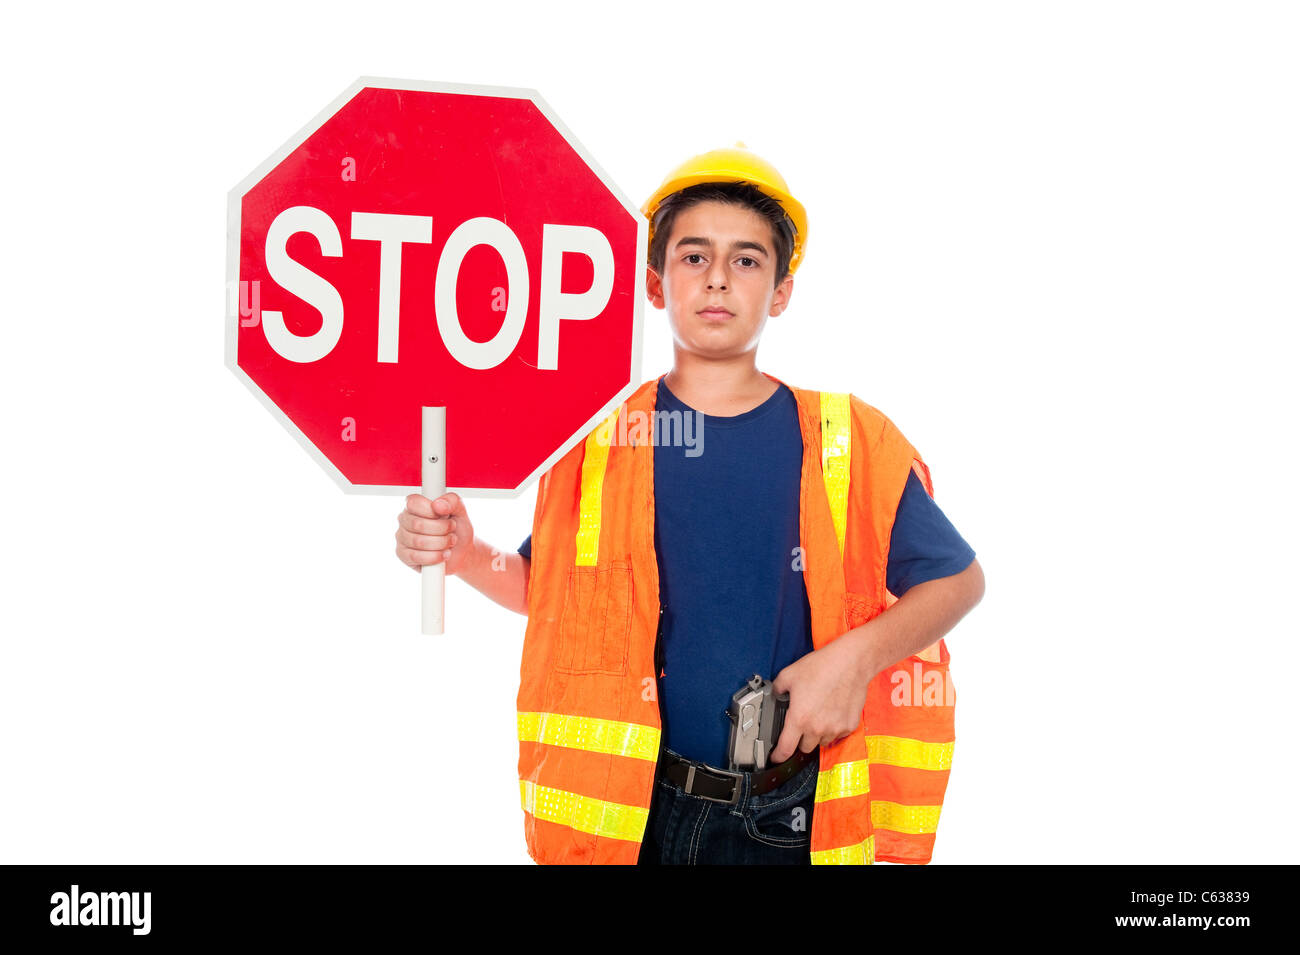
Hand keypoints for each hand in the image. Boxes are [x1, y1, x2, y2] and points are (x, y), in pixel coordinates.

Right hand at [395, 492, 476, 576]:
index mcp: (415, 505)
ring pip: (418, 542)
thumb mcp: (460, 511)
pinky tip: (442, 554)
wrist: (461, 552)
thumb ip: (452, 501)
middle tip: (451, 531)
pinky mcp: (403, 555)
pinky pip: (416, 557)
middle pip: (417, 524)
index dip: (432, 511)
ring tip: (449, 543)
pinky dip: (435, 557)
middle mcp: (405, 519)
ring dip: (441, 544)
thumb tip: (437, 504)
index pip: (414, 503)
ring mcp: (402, 537)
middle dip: (442, 529)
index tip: (444, 515)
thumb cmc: (457, 530)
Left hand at [769, 633, 873, 763]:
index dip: (778, 756)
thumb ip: (778, 689)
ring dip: (818, 734)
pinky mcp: (849, 726)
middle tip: (802, 723)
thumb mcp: (789, 674)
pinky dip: (833, 728)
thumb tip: (776, 694)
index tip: (776, 758)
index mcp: (799, 718)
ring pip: (822, 742)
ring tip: (819, 714)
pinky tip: (832, 711)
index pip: (785, 748)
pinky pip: (838, 735)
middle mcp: (817, 728)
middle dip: (800, 739)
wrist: (850, 663)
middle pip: (804, 748)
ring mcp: (835, 729)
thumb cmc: (822, 667)